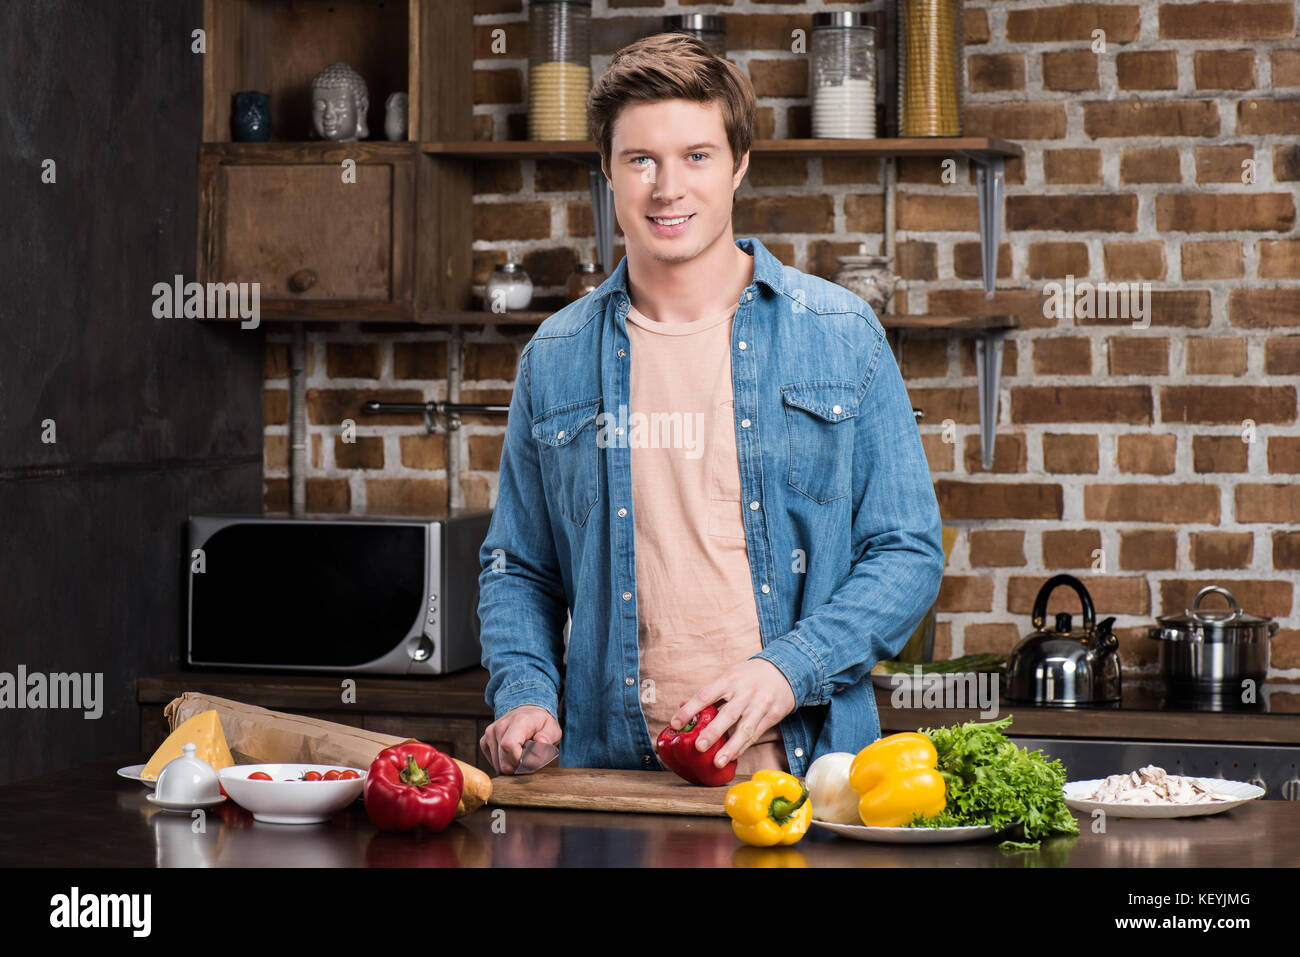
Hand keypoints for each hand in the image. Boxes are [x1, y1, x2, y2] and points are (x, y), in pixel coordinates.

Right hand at [480, 704, 560, 774]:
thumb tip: (540, 743)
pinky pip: (493, 763)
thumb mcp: (552, 728)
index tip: (533, 760)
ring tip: (523, 754)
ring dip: (513, 765)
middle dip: (519, 767)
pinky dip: (504, 763)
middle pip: (503, 762)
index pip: (509, 746)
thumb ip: (548, 737)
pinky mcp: (484, 741)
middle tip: (531, 758)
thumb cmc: (540, 723)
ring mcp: (490, 734)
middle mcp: (500, 726)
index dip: (521, 761)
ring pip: (498, 765)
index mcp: (518, 721)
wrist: (527, 713)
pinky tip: (513, 754)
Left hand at [671, 659, 796, 767]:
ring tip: (717, 762)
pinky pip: (756, 734)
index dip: (689, 709)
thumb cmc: (749, 675)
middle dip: (713, 731)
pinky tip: (732, 757)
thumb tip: (683, 706)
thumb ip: (709, 693)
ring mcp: (760, 704)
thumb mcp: (730, 677)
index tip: (675, 723)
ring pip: (744, 729)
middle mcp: (745, 692)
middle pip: (727, 714)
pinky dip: (743, 747)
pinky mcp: (772, 715)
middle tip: (699, 746)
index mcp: (730, 679)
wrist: (785, 670)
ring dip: (730, 747)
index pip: (705, 695)